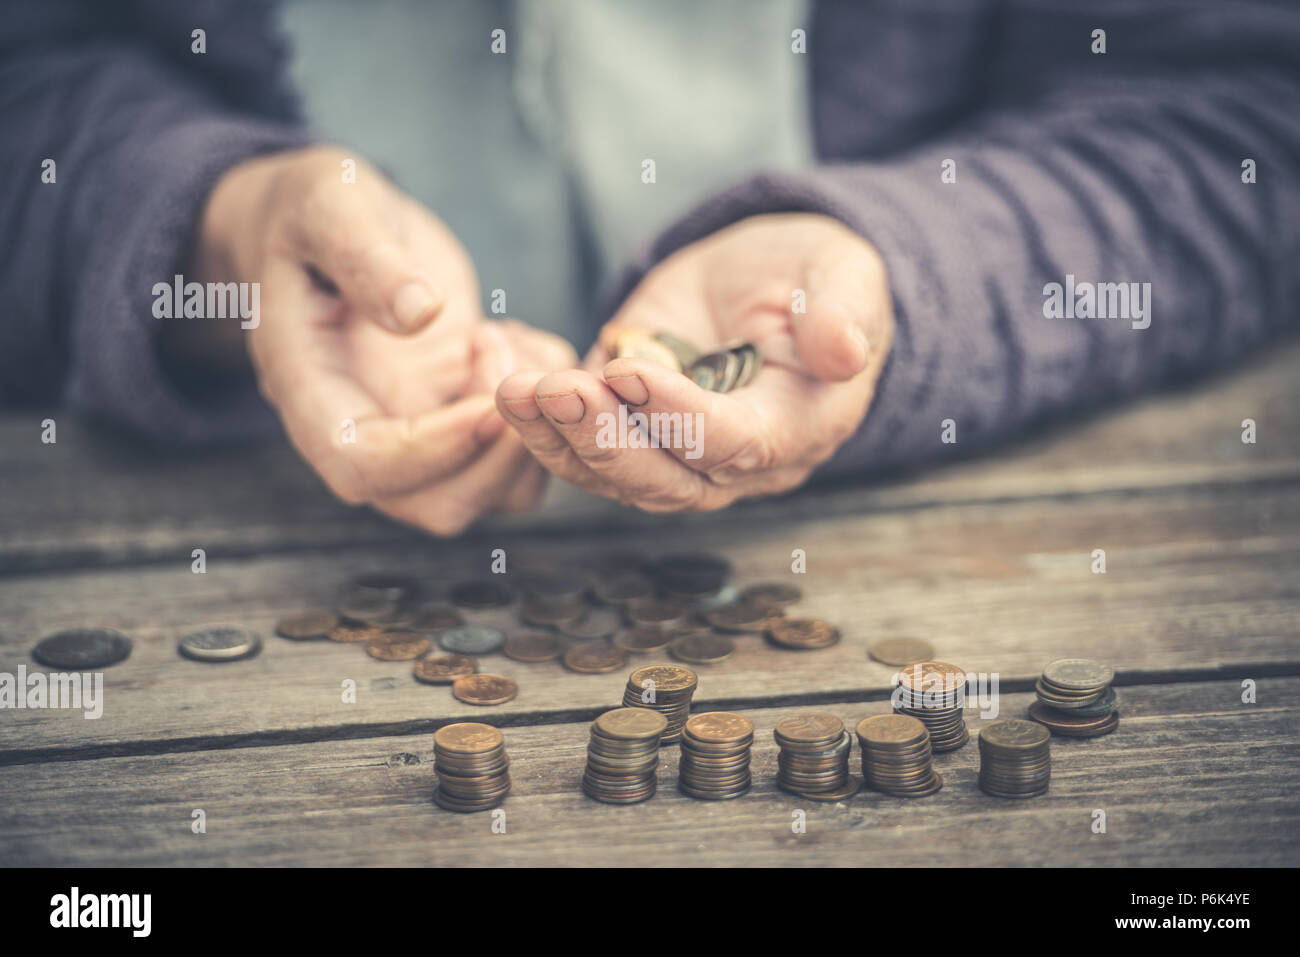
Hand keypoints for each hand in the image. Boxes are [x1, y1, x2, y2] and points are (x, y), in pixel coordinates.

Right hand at [189, 146, 575, 533]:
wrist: (333, 225)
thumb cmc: (315, 211)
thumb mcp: (328, 205)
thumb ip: (365, 257)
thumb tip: (420, 311)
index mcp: (312, 393)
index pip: (362, 467)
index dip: (430, 450)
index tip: (485, 401)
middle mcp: (367, 432)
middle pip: (437, 505)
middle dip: (498, 450)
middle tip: (499, 347)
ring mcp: (419, 434)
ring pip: (492, 493)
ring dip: (530, 431)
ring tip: (503, 336)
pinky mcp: (462, 418)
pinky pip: (522, 454)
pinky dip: (548, 411)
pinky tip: (520, 340)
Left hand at [495, 214, 892, 511]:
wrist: (773, 283)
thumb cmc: (816, 278)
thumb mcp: (843, 276)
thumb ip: (844, 313)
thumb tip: (845, 352)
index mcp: (799, 429)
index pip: (737, 444)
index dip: (680, 416)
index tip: (628, 371)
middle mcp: (738, 463)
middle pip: (666, 480)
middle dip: (604, 440)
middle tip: (554, 389)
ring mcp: (680, 456)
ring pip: (616, 477)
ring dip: (559, 440)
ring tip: (514, 390)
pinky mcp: (632, 435)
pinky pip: (583, 453)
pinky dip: (540, 431)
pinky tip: (505, 389)